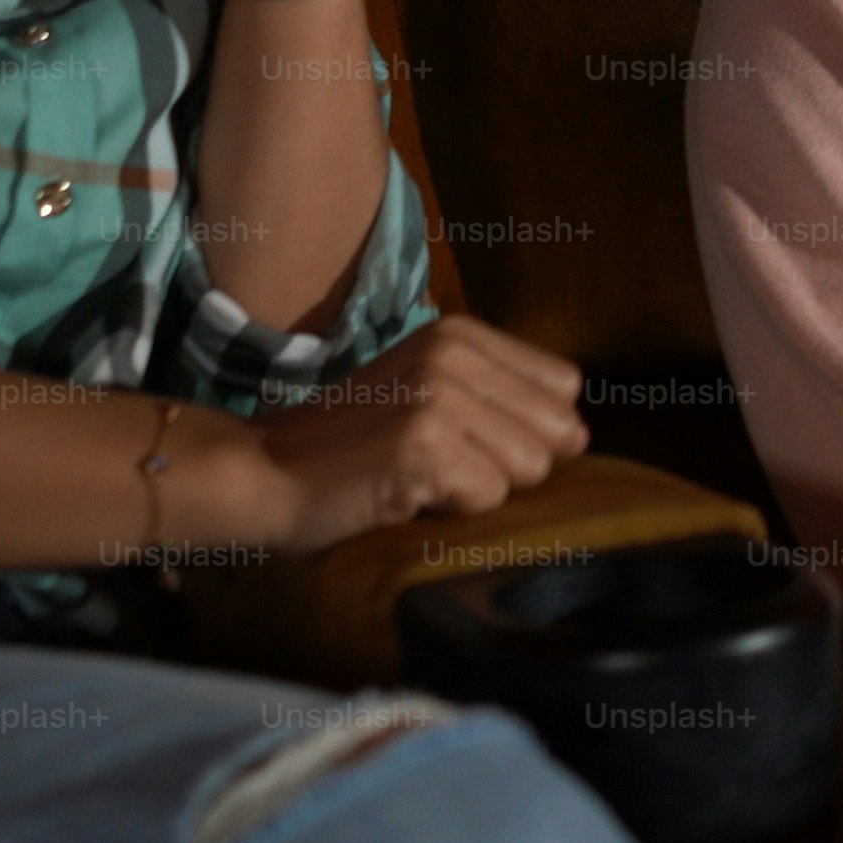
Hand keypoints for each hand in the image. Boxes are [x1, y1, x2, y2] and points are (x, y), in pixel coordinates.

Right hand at [233, 315, 590, 552]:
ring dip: (477, 488)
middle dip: (508, 463)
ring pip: (528, 468)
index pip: (565, 387)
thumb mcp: (428, 393)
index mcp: (463, 333)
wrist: (261, 471)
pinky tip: (404, 492)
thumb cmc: (349, 445)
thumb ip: (501, 399)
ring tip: (419, 475)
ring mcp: (440, 396)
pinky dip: (452, 508)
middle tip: (439, 463)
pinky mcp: (423, 445)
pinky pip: (488, 496)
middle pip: (556, 432)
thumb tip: (581, 434)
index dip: (528, 428)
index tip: (468, 439)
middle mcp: (456, 353)